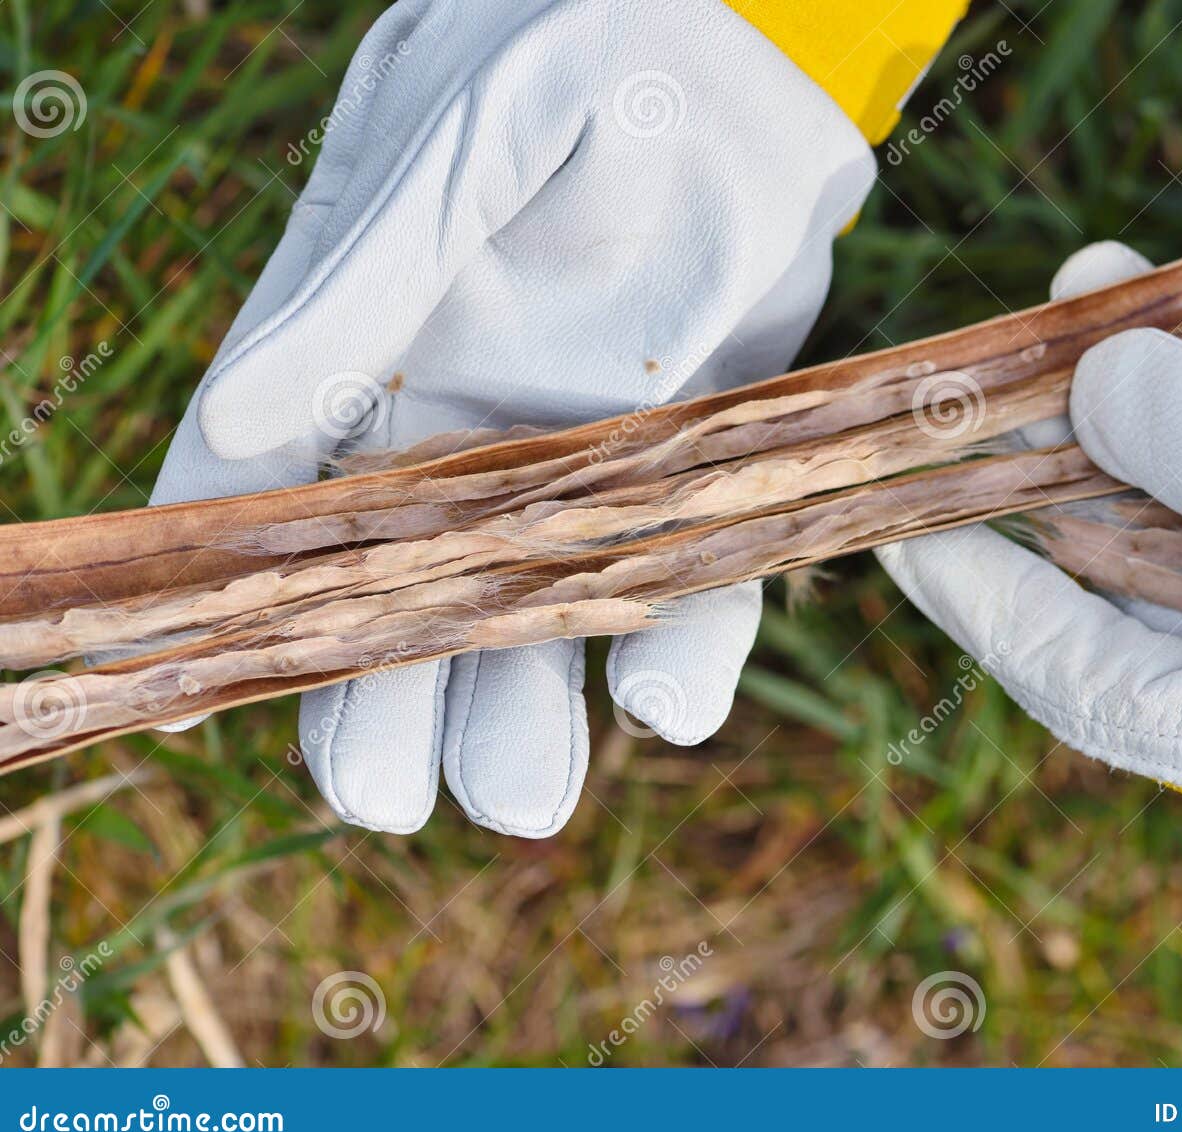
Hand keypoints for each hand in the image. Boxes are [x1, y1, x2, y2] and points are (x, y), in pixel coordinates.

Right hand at [151, 0, 875, 834]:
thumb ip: (362, 286)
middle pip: (401, 591)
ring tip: (524, 802)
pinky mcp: (691, 449)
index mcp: (368, 354)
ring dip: (525, 706)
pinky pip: (685, 562)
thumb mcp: (455, 154)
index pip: (271, 499)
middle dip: (391, 701)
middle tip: (391, 804)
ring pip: (535, 605)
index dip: (251, 598)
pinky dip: (682, 634)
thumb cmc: (577, 49)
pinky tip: (664, 705)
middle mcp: (461, 424)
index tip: (243, 682)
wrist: (738, 38)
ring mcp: (578, 448)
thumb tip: (242, 420)